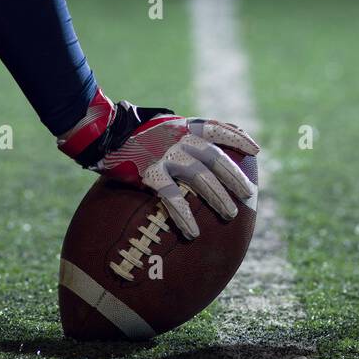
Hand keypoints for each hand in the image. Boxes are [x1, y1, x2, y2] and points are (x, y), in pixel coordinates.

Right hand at [58, 90, 259, 239]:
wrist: (102, 135)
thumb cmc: (133, 134)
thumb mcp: (163, 127)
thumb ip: (185, 133)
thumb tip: (208, 142)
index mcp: (184, 126)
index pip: (218, 128)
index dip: (238, 138)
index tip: (256, 148)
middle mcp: (179, 138)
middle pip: (215, 158)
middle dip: (234, 176)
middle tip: (248, 194)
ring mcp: (165, 154)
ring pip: (200, 177)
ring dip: (218, 197)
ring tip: (230, 214)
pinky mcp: (149, 172)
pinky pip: (172, 197)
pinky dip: (183, 215)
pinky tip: (193, 231)